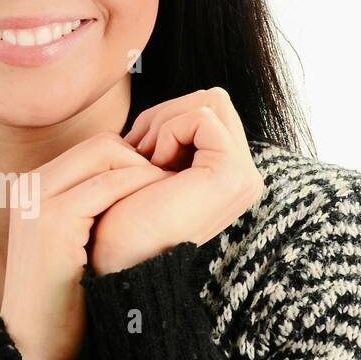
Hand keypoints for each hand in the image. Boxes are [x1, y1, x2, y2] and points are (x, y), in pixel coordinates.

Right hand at [0, 133, 166, 359]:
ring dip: (146, 172)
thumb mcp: (72, 245)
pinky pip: (108, 185)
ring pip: (107, 155)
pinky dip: (139, 189)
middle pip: (102, 145)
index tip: (162, 185)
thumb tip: (138, 189)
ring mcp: (37, 200)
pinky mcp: (51, 220)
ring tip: (168, 197)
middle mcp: (30, 186)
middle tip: (173, 187)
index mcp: (33, 189)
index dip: (133, 162)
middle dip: (143, 161)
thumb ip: (92, 212)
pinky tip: (157, 210)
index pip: (93, 150)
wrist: (32, 344)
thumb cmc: (61, 302)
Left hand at [90, 87, 264, 275]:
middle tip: (139, 153)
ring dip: (165, 123)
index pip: (207, 106)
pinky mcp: (233, 174)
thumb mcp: (152, 166)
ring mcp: (244, 176)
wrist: (115, 261)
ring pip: (209, 100)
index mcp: (229, 173)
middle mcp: (245, 176)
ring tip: (146, 162)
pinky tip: (154, 167)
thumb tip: (178, 103)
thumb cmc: (121, 217)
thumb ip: (176, 137)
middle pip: (211, 98)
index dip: (165, 118)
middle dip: (165, 115)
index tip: (137, 153)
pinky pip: (201, 115)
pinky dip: (169, 132)